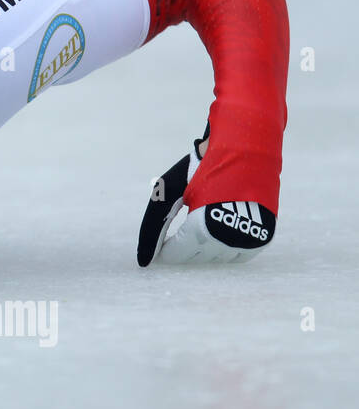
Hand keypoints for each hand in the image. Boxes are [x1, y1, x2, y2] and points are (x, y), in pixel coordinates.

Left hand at [136, 131, 275, 265]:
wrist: (246, 149)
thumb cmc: (202, 169)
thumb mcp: (169, 193)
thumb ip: (154, 226)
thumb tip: (143, 259)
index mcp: (203, 228)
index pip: (178, 253)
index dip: (166, 251)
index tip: (161, 247)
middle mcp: (229, 238)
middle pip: (197, 257)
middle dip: (185, 247)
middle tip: (181, 231)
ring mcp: (249, 238)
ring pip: (218, 258)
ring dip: (206, 248)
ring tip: (201, 225)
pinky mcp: (264, 235)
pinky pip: (240, 255)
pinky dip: (226, 248)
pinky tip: (219, 232)